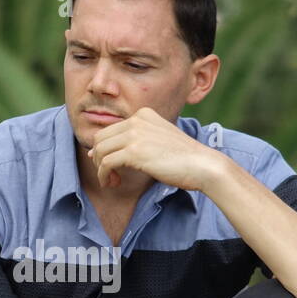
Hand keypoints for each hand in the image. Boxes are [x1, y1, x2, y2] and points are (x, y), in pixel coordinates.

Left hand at [86, 106, 228, 191]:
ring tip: (112, 181)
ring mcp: (135, 134)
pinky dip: (104, 176)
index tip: (112, 166)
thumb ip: (132, 142)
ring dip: (101, 169)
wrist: (202, 165)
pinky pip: (106, 163)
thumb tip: (94, 151)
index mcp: (143, 114)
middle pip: (99, 139)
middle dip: (99, 159)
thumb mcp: (157, 141)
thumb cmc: (182, 159)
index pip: (109, 130)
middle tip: (110, 174)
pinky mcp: (134, 151)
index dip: (105, 150)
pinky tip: (113, 183)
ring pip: (99, 151)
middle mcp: (137, 120)